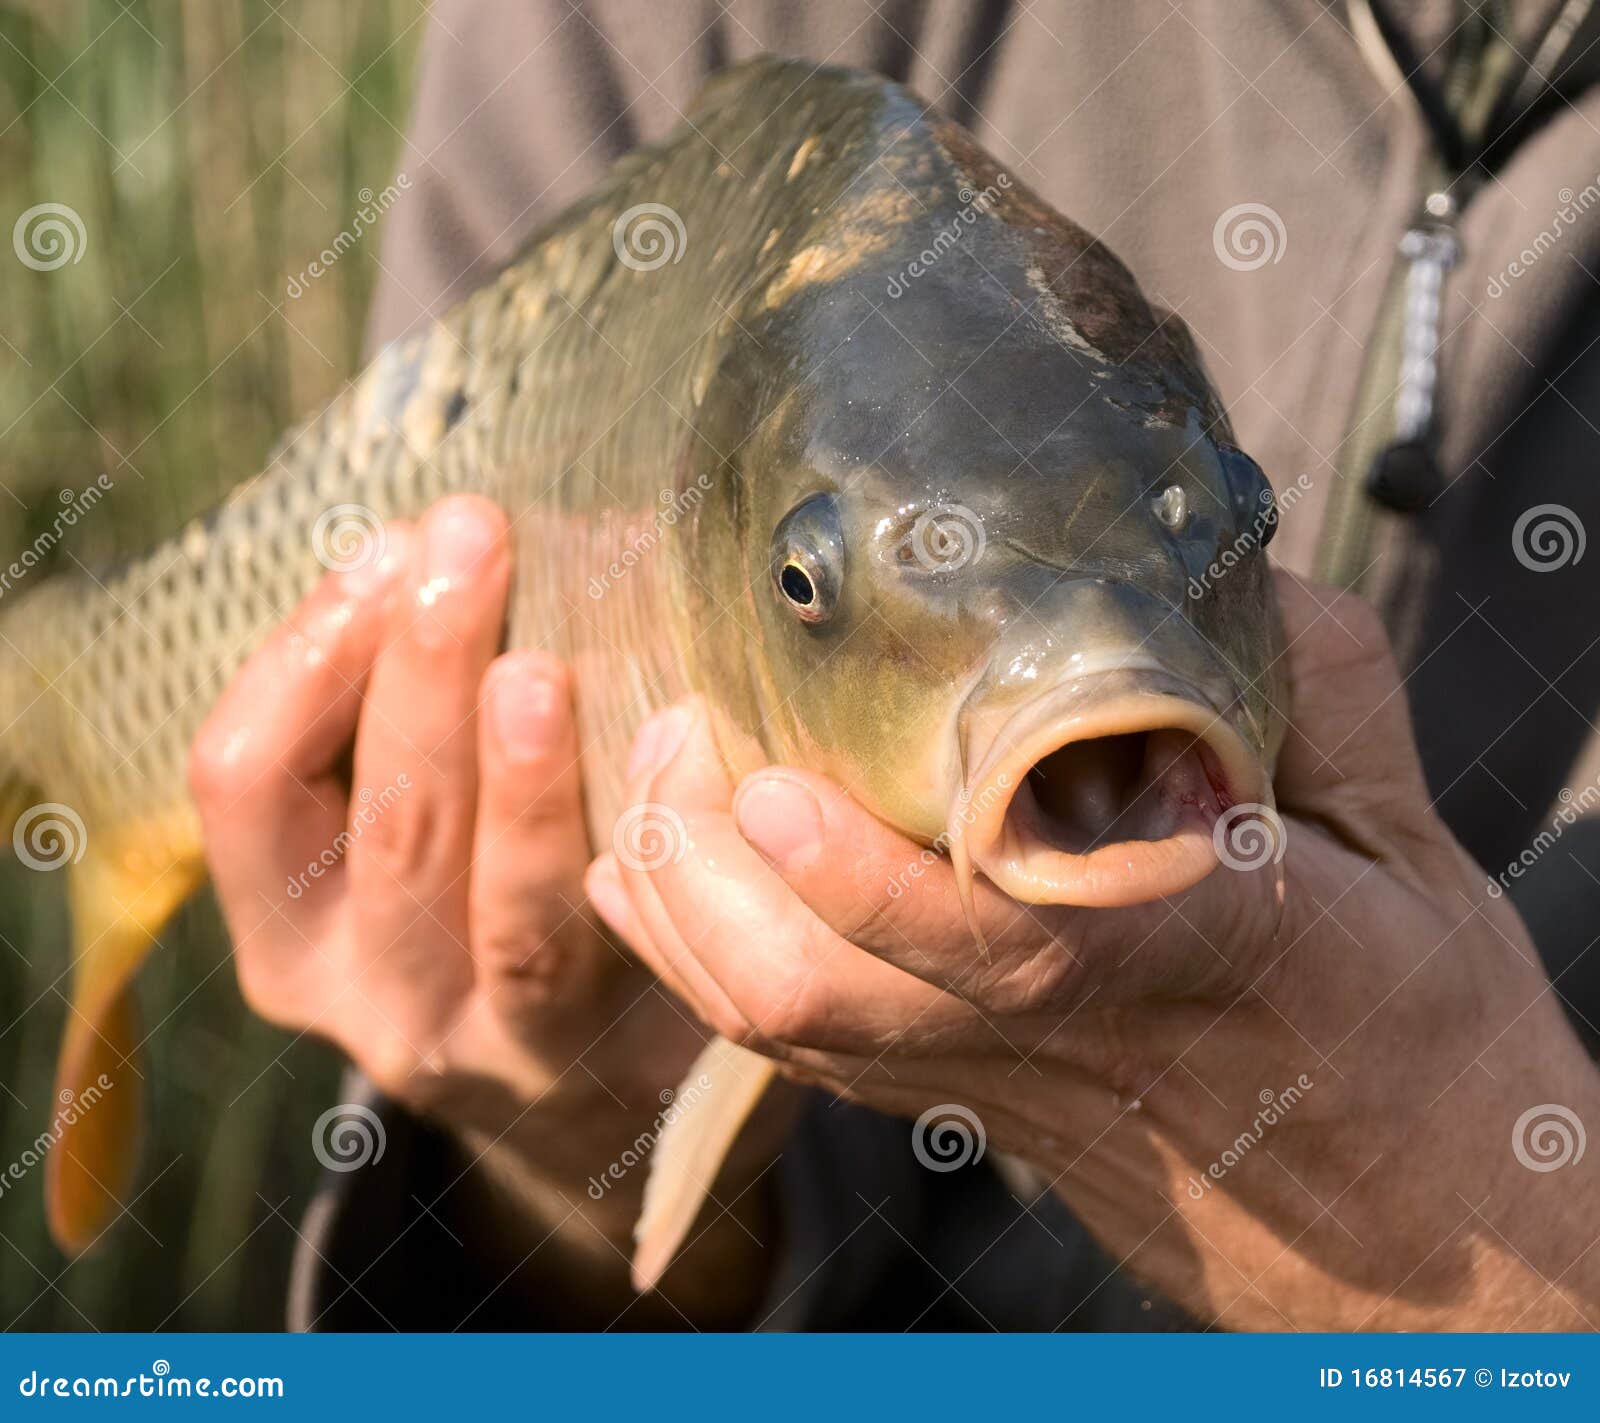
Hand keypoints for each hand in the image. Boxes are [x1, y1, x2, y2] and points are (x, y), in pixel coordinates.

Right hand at [190, 496, 777, 1322]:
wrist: (590, 1093)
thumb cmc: (485, 909)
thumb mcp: (411, 833)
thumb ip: (401, 723)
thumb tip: (445, 545)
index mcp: (287, 928)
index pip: (244, 782)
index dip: (305, 656)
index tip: (388, 547)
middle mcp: (368, 997)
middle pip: (386, 825)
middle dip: (421, 667)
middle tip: (470, 539)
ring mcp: (487, 1042)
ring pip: (500, 900)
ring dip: (519, 776)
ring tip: (539, 670)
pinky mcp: (603, 1053)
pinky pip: (612, 942)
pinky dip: (632, 838)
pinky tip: (662, 742)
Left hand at [586, 570, 1599, 1330]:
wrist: (1410, 1239)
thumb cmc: (1419, 1040)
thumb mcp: (1415, 848)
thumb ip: (1318, 690)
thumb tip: (1207, 555)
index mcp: (1199, 956)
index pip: (1018, 946)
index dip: (876, 885)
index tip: (777, 788)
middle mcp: (1064, 1038)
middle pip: (833, 997)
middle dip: (709, 867)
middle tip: (678, 721)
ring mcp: (990, 1087)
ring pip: (785, 1031)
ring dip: (680, 902)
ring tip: (656, 763)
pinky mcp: (956, 1105)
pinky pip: (790, 1048)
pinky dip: (695, 951)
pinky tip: (660, 863)